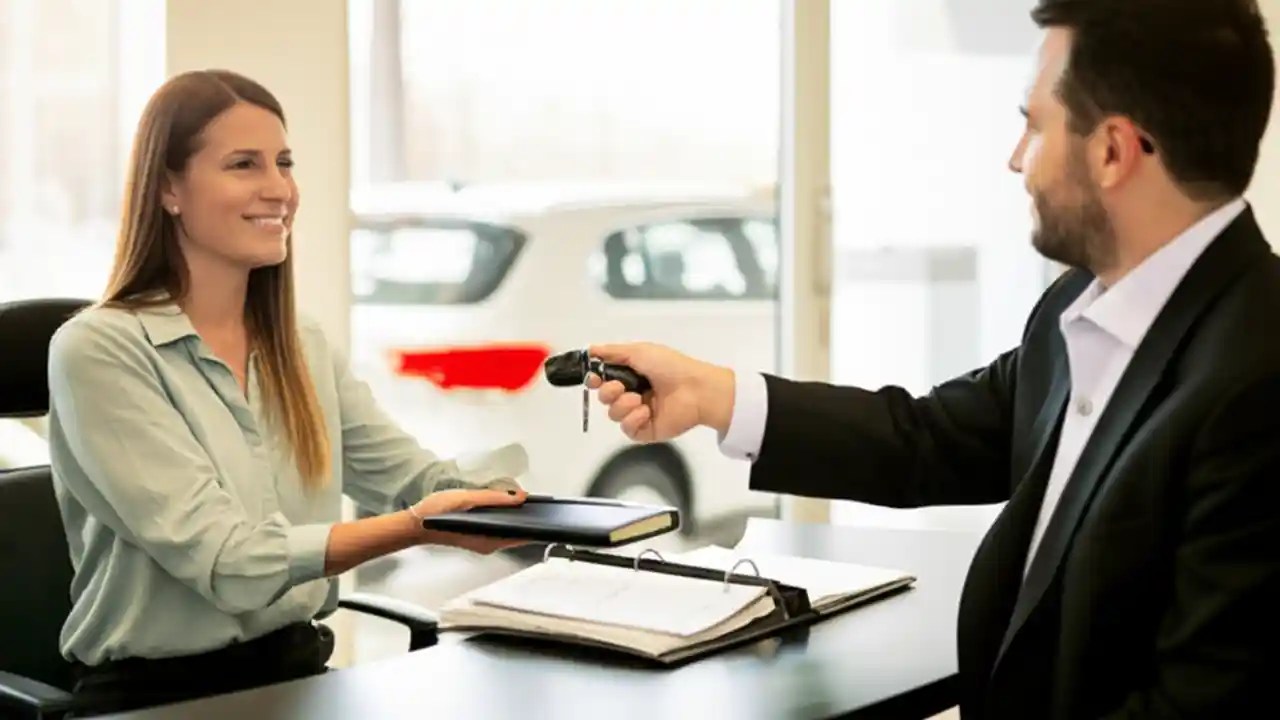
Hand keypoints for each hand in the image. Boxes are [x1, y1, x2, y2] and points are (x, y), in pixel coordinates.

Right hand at [413, 487, 529, 554]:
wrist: (415, 523)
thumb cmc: (437, 513)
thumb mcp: (467, 499)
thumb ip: (494, 498)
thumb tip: (519, 497)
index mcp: (489, 540)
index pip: (522, 536)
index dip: (536, 525)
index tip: (547, 513)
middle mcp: (489, 544)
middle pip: (517, 533)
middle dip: (528, 518)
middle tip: (537, 503)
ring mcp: (484, 541)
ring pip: (508, 530)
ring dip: (516, 517)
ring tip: (525, 501)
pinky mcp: (478, 536)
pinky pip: (498, 528)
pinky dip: (505, 518)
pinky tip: (505, 506)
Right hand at [585, 342, 734, 441]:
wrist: (695, 389)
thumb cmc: (669, 367)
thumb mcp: (639, 351)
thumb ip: (612, 352)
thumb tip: (590, 350)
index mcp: (632, 374)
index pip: (603, 379)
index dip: (594, 379)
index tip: (593, 378)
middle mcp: (633, 394)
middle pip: (604, 398)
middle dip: (608, 392)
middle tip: (620, 388)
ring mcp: (639, 414)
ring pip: (613, 414)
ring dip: (623, 405)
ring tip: (640, 399)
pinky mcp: (646, 431)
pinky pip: (627, 429)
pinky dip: (633, 419)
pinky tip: (647, 412)